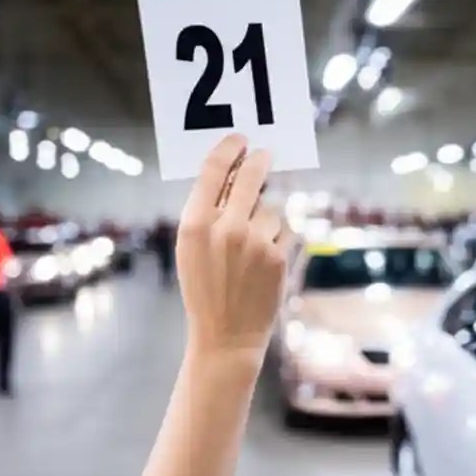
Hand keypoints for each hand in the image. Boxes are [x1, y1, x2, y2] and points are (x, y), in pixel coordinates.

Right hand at [176, 134, 295, 361]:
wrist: (226, 336)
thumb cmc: (205, 289)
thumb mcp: (191, 248)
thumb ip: (207, 212)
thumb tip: (232, 173)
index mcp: (195, 225)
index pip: (214, 169)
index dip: (229, 148)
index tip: (240, 139)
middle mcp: (226, 228)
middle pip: (251, 176)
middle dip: (260, 161)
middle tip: (265, 154)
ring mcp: (256, 242)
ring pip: (269, 208)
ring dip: (264, 218)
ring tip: (250, 250)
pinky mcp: (279, 256)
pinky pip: (284, 230)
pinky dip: (278, 238)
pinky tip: (265, 261)